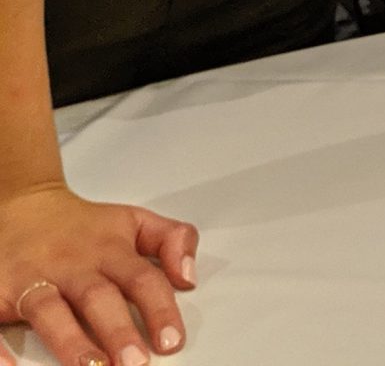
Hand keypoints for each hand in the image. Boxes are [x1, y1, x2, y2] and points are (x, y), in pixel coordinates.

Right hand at [1, 180, 194, 365]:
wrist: (24, 207)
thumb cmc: (85, 226)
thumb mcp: (136, 221)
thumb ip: (173, 240)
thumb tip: (189, 277)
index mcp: (110, 251)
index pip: (142, 280)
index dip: (160, 309)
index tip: (172, 341)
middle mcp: (72, 266)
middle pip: (98, 298)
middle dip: (118, 330)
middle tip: (136, 362)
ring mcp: (32, 280)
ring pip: (50, 311)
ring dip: (71, 341)